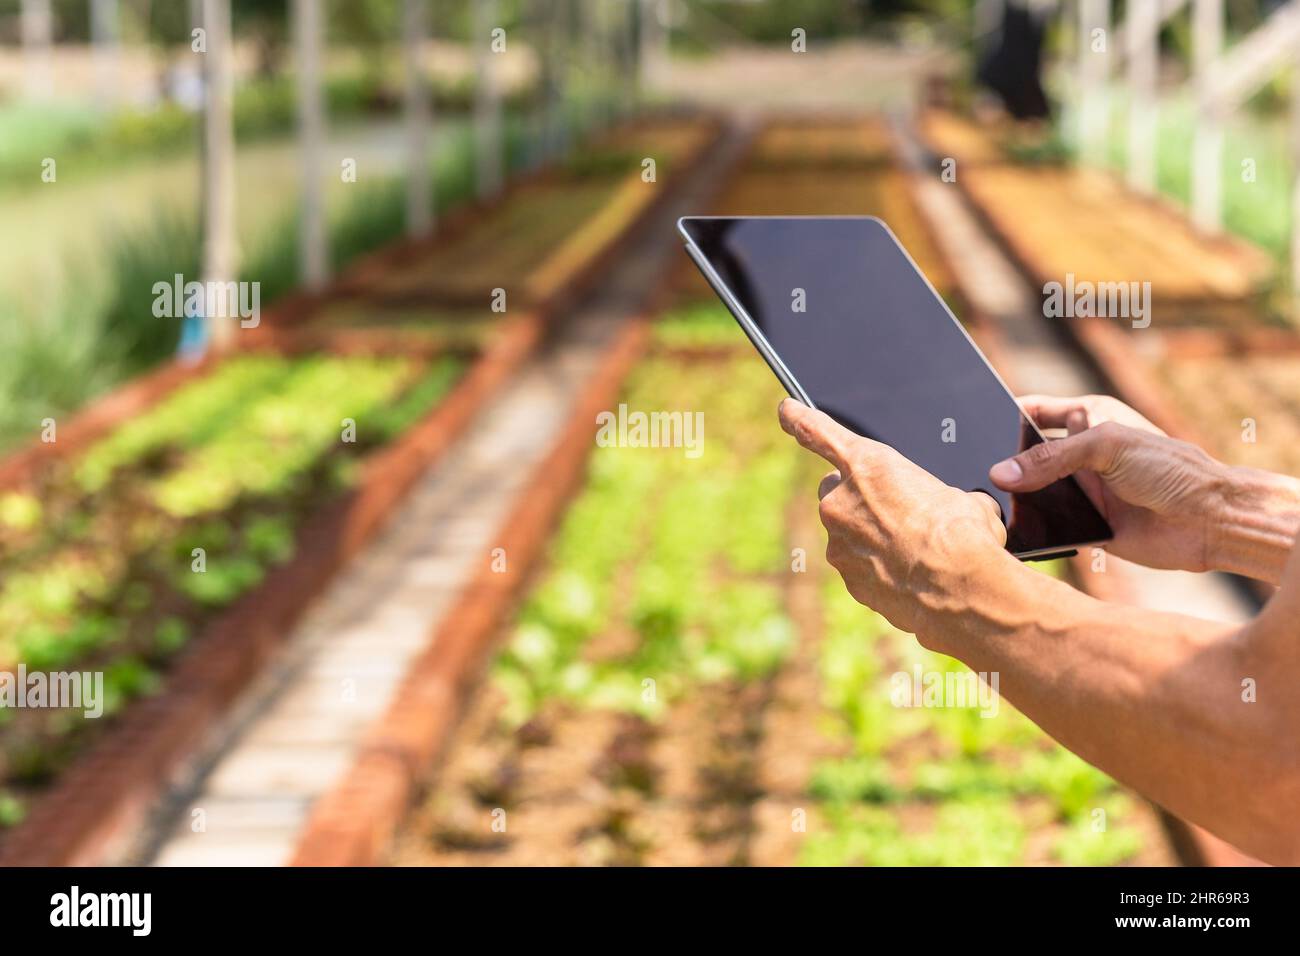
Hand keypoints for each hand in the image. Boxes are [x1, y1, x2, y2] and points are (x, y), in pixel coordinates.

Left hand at [779, 398, 1011, 639]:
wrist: (958, 589)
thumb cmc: (963, 535)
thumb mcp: (960, 497)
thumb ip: (935, 493)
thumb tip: (961, 507)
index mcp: (868, 466)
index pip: (818, 432)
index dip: (798, 418)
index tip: (786, 411)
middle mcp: (841, 502)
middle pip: (835, 491)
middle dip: (857, 498)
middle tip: (895, 512)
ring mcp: (839, 543)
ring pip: (847, 533)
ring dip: (871, 537)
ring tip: (913, 549)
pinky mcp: (848, 579)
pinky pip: (858, 566)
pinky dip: (877, 568)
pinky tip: (909, 574)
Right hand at [988, 394, 1226, 571]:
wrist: (1208, 522)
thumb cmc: (1170, 469)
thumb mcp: (1106, 448)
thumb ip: (1050, 459)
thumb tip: (1000, 473)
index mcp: (1088, 418)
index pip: (1033, 411)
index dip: (1004, 414)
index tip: (972, 423)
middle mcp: (1081, 454)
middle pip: (1026, 454)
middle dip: (1002, 461)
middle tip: (971, 468)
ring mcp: (1082, 489)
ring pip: (1033, 491)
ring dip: (1015, 498)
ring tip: (983, 502)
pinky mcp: (1085, 524)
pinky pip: (1048, 525)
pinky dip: (1031, 528)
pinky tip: (1010, 530)